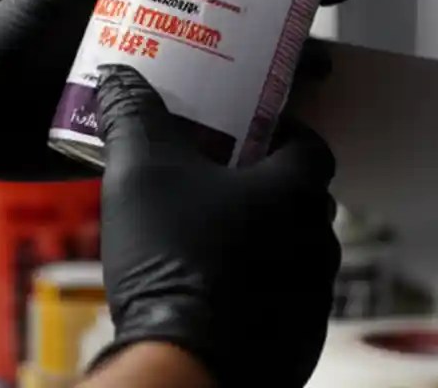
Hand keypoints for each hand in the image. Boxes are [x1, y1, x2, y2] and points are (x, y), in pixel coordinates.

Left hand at [0, 0, 354, 204]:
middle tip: (327, 33)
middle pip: (246, 33)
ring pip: (238, 83)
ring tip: (313, 83)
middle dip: (294, 30)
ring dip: (282, 81)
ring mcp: (163, 91)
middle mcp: (165, 43)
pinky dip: (247, 131)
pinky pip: (209, 133)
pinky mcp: (151, 136)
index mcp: (151, 2)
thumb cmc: (11, 39)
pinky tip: (278, 132)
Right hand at [93, 65, 339, 387]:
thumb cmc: (175, 261)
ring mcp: (313, 296)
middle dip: (267, 188)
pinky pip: (284, 302)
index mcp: (296, 190)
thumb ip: (133, 117)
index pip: (312, 144)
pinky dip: (257, 291)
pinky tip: (214, 290)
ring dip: (263, 243)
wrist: (186, 364)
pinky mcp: (300, 340)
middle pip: (304, 200)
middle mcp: (319, 241)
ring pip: (295, 253)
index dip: (282, 133)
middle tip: (220, 182)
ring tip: (210, 239)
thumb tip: (118, 78)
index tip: (249, 132)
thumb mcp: (142, 172)